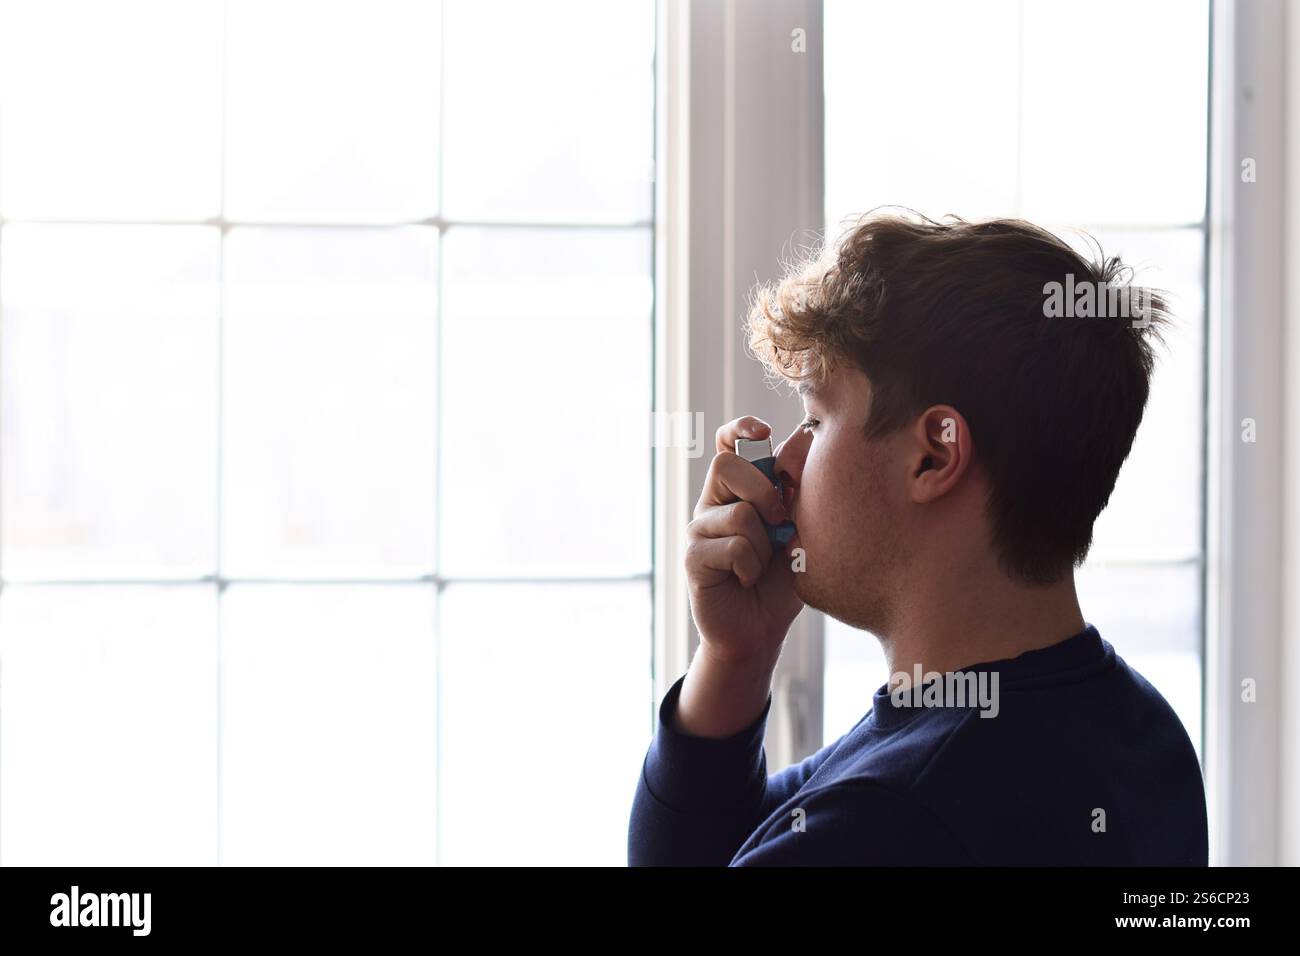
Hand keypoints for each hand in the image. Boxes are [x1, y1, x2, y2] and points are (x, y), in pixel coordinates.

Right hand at [684, 416, 804, 669]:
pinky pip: (731, 547)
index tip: (763, 431)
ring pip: (737, 513)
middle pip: (726, 464)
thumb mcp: (801, 527)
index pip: (727, 442)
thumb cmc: (783, 576)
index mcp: (737, 488)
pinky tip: (746, 579)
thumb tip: (801, 439)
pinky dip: (750, 565)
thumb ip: (798, 489)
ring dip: (763, 541)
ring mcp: (699, 529)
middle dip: (763, 490)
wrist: (762, 627)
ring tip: (763, 562)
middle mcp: (713, 502)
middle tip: (781, 520)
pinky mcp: (694, 558)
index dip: (740, 428)